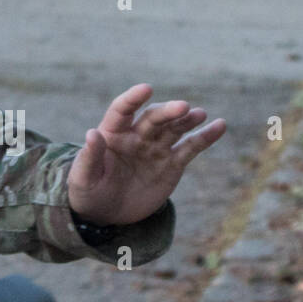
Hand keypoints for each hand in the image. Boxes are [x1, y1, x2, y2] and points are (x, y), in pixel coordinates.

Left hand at [67, 83, 225, 226]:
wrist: (105, 212)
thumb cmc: (88, 191)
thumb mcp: (82, 178)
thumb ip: (88, 156)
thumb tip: (92, 133)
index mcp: (112, 134)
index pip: (122, 110)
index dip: (133, 98)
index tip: (146, 88)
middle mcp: (136, 136)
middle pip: (153, 118)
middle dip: (167, 112)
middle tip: (183, 107)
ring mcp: (155, 149)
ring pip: (174, 129)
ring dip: (186, 120)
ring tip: (199, 114)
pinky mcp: (171, 164)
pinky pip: (190, 148)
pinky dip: (205, 137)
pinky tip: (220, 125)